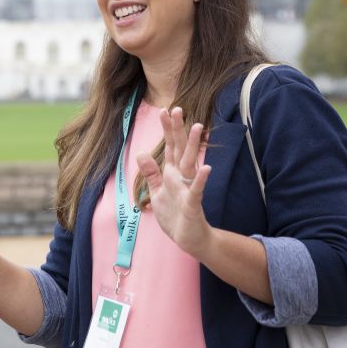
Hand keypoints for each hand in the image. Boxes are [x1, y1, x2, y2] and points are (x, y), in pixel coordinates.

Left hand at [135, 107, 212, 256]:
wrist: (189, 239)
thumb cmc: (174, 215)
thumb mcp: (157, 192)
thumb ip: (151, 173)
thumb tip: (140, 152)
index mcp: (172, 173)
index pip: (169, 147)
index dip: (167, 130)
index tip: (164, 110)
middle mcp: (181, 177)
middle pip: (179, 149)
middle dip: (178, 130)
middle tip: (177, 108)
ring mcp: (188, 188)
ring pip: (190, 163)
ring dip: (193, 145)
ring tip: (198, 127)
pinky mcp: (193, 204)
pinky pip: (196, 190)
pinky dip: (200, 179)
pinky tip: (206, 167)